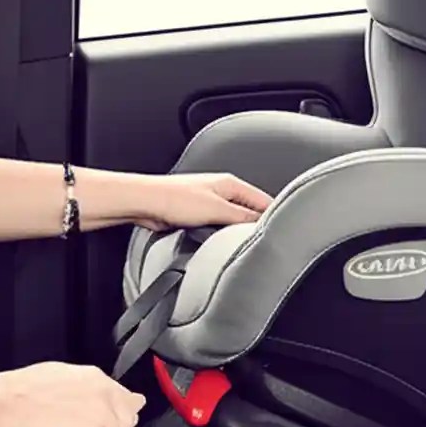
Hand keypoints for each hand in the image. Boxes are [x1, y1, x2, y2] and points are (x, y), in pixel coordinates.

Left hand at [134, 173, 272, 231]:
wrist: (146, 202)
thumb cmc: (175, 199)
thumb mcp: (217, 210)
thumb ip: (242, 218)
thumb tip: (261, 224)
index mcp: (230, 184)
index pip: (263, 200)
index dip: (272, 216)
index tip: (279, 232)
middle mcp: (221, 190)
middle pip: (248, 210)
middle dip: (252, 225)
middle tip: (258, 242)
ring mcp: (208, 201)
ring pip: (231, 219)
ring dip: (233, 230)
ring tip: (235, 242)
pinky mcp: (196, 213)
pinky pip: (216, 225)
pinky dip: (219, 233)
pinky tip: (216, 241)